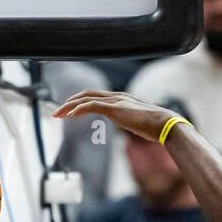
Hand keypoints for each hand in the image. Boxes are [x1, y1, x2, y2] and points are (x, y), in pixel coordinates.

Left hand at [54, 89, 178, 143]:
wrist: (164, 124)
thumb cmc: (154, 126)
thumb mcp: (137, 122)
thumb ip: (130, 120)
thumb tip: (132, 126)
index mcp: (120, 99)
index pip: (94, 96)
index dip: (79, 101)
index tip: (68, 111)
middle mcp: (116, 97)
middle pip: (86, 95)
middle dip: (69, 102)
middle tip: (57, 112)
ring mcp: (115, 101)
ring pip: (86, 99)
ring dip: (70, 106)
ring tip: (58, 114)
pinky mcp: (115, 108)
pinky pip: (93, 106)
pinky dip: (80, 109)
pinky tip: (71, 115)